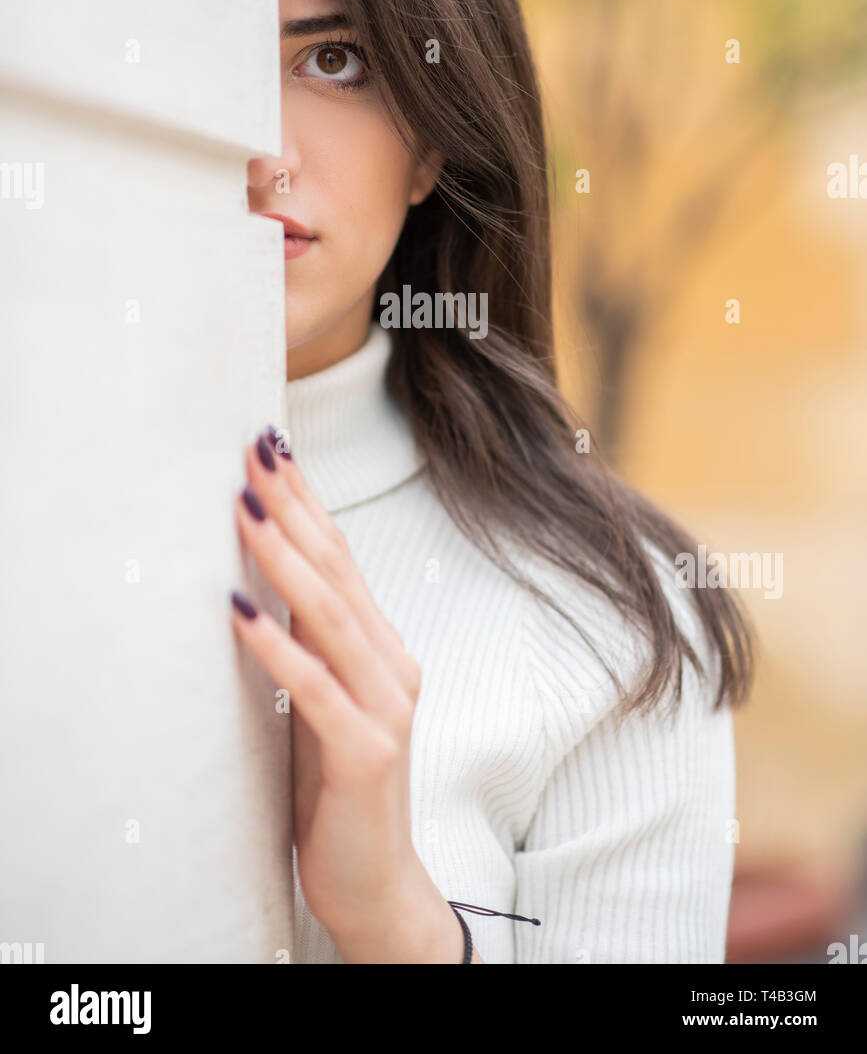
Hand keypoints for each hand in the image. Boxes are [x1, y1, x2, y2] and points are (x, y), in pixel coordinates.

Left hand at [229, 427, 469, 962]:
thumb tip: (258, 582)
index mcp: (383, 648)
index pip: (342, 558)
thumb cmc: (338, 788)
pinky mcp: (367, 753)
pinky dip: (276, 647)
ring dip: (283, 559)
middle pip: (339, 571)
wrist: (377, 882)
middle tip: (254, 452)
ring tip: (243, 510)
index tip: (272, 448)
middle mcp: (394, 665)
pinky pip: (316, 690)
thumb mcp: (319, 701)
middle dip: (294, 508)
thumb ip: (308, 646)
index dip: (307, 501)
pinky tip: (239, 612)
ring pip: (332, 617)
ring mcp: (387, 708)